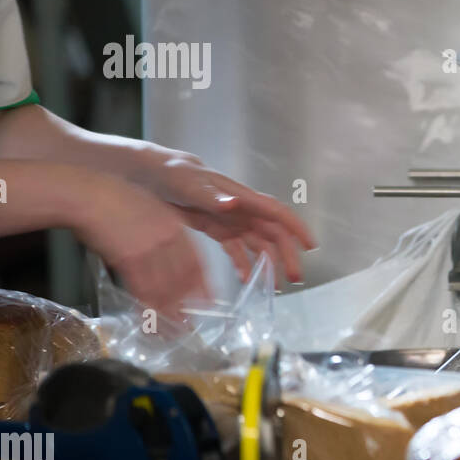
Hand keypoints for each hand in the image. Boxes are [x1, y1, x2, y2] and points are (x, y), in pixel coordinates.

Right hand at [72, 176, 210, 321]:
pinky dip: (148, 306)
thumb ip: (162, 232)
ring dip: (170, 311)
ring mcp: (149, 249)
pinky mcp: (128, 258)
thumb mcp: (150, 210)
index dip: (203, 286)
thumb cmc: (115, 199)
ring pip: (165, 286)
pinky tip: (151, 319)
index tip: (209, 301)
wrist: (90, 195)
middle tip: (191, 322)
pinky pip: (142, 288)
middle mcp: (168, 240)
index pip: (197, 263)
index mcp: (176, 227)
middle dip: (189, 303)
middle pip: (184, 278)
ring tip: (174, 329)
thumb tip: (165, 256)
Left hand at [135, 152, 315, 283]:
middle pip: (272, 233)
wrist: (149, 175)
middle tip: (295, 278)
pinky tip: (246, 280)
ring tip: (275, 286)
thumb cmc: (171, 172)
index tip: (310, 245)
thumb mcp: (189, 182)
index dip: (295, 228)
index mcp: (240, 197)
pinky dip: (243, 264)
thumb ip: (211, 195)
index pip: (276, 212)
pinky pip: (237, 250)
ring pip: (259, 244)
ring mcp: (231, 221)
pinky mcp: (218, 230)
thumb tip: (234, 204)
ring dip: (269, 263)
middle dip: (286, 255)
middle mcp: (242, 210)